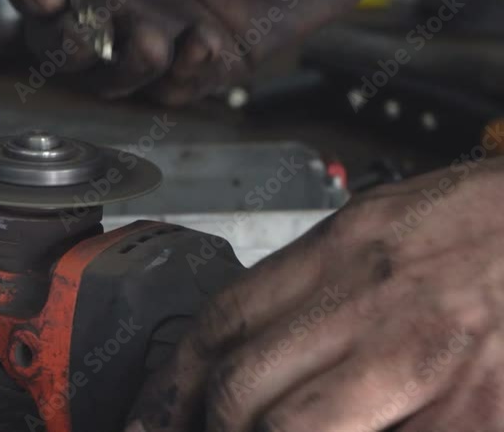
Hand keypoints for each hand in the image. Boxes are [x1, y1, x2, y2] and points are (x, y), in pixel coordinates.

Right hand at [0, 0, 485, 104]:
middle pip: (57, 24)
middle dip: (67, 40)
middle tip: (90, 38)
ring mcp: (162, 13)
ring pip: (107, 67)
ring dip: (125, 65)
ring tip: (161, 39)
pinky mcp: (204, 50)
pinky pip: (169, 86)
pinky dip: (182, 78)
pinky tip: (209, 45)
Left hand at [126, 152, 503, 430]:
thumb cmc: (501, 225)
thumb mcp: (396, 222)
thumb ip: (323, 275)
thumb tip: (254, 334)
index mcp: (350, 249)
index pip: (223, 320)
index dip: (179, 375)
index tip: (163, 406)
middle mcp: (376, 307)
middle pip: (242, 387)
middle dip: (211, 425)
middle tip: (211, 431)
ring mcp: (427, 370)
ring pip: (291, 431)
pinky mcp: (475, 420)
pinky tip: (364, 428)